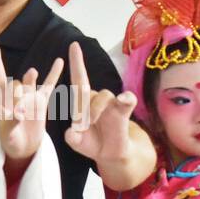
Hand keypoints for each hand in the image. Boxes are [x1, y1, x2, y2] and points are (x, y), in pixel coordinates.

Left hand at [0, 42, 62, 162]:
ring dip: (30, 77)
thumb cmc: (11, 142)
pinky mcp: (41, 102)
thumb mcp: (9, 135)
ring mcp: (29, 97)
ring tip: (32, 74)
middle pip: (15, 85)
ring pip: (30, 82)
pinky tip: (59, 61)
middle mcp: (15, 95)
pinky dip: (54, 74)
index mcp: (2, 101)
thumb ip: (12, 122)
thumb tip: (19, 111)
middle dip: (17, 92)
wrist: (23, 148)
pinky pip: (49, 86)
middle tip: (20, 111)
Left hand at [65, 41, 136, 162]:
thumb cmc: (92, 143)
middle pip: (85, 87)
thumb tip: (72, 132)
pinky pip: (127, 99)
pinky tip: (123, 102)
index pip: (78, 80)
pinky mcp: (124, 110)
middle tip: (76, 81)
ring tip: (90, 124)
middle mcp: (96, 99)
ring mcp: (111, 103)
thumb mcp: (78, 143)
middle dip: (78, 74)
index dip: (76, 63)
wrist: (111, 154)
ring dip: (95, 109)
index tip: (73, 45)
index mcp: (82, 103)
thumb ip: (73, 139)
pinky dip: (125, 99)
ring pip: (103, 96)